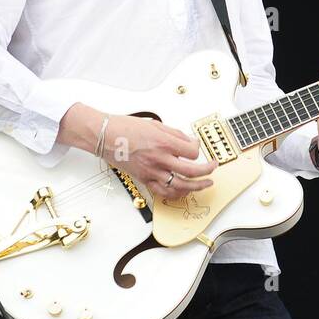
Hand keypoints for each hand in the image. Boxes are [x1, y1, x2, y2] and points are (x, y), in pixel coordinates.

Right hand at [101, 112, 215, 193]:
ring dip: (196, 187)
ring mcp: (151, 172)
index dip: (199, 150)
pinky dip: (176, 194)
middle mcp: (159, 159)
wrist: (105, 137)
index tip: (197, 147)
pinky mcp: (144, 179)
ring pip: (179, 186)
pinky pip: (163, 192)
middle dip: (207, 171)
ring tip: (204, 184)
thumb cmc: (125, 128)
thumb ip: (175, 134)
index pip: (193, 152)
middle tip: (213, 168)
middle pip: (191, 171)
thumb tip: (189, 142)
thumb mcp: (156, 124)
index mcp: (164, 143)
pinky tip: (183, 191)